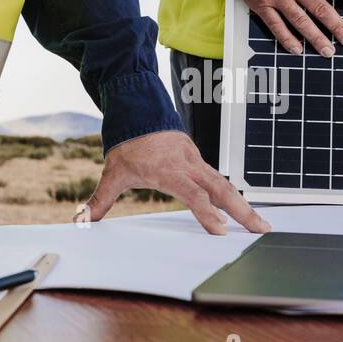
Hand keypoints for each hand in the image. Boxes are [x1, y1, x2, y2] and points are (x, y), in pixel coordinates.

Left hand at [80, 131, 270, 235]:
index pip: (193, 194)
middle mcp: (188, 165)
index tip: (220, 230)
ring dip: (244, 205)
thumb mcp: (113, 172)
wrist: (138, 111)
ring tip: (261, 224)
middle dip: (243, 211)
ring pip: (226, 184)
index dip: (206, 212)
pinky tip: (244, 211)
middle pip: (222, 189)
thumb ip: (100, 200)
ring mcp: (197, 162)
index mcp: (169, 170)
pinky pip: (220, 179)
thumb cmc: (128, 142)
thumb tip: (81, 220)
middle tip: (261, 229)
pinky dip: (234, 195)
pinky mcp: (199, 160)